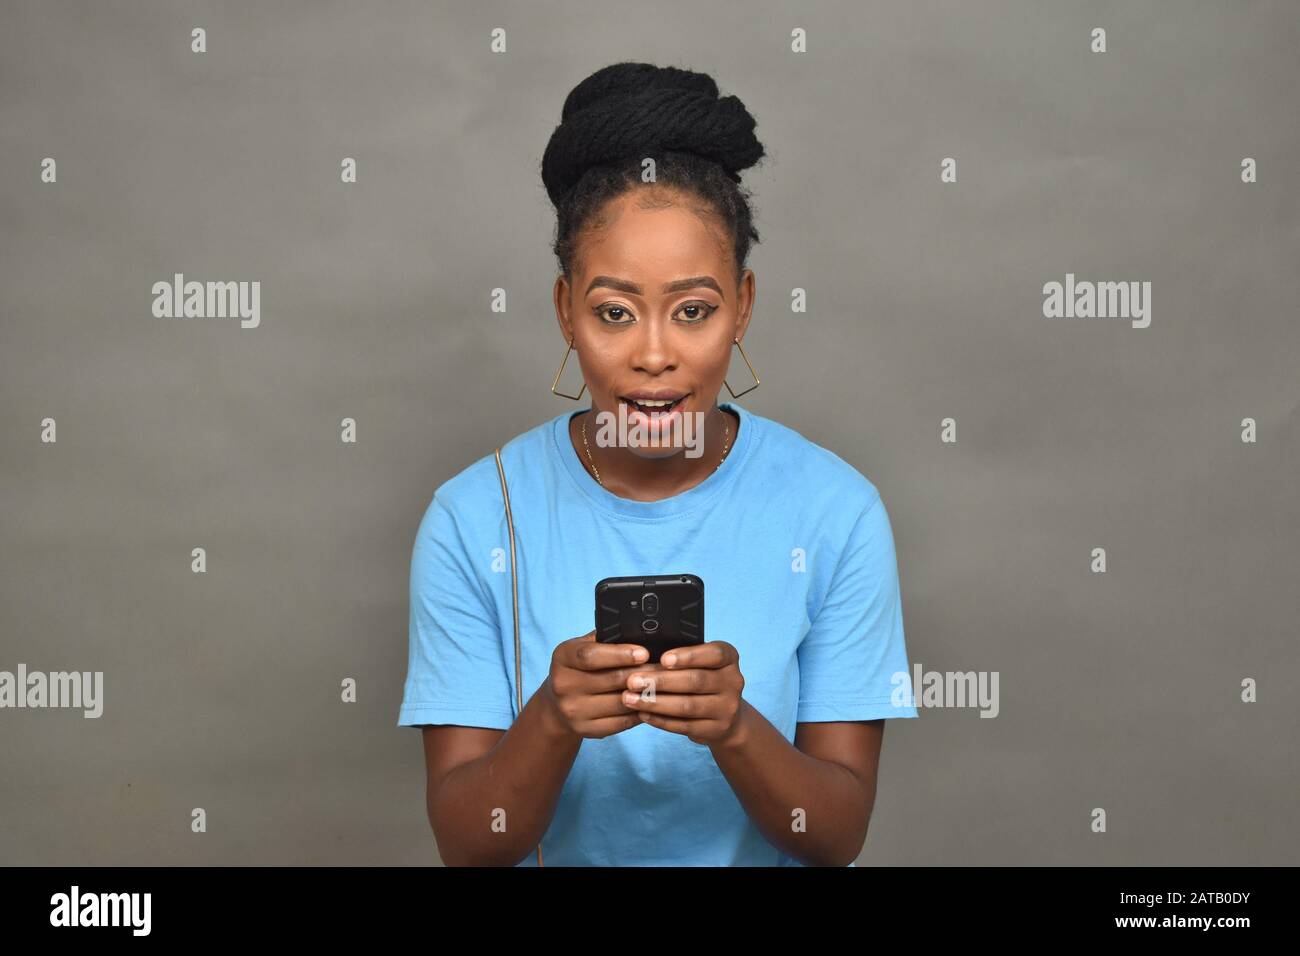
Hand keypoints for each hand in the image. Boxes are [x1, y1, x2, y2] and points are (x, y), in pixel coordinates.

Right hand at [542, 630, 666, 739]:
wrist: (558, 705)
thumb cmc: (581, 669)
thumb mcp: (584, 647)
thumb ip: (606, 639)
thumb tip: (641, 633)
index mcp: (562, 657)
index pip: (590, 655)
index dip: (620, 654)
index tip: (644, 653)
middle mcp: (562, 684)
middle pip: (610, 679)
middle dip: (642, 673)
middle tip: (665, 669)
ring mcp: (572, 710)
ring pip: (620, 703)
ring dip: (645, 695)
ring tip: (663, 686)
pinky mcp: (584, 729)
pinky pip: (620, 722)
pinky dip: (639, 713)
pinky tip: (651, 705)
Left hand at [620, 641, 746, 746]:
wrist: (728, 717)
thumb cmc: (705, 680)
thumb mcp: (702, 663)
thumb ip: (681, 658)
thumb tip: (642, 656)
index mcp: (729, 659)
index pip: (715, 653)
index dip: (689, 656)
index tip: (663, 659)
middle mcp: (733, 682)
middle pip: (696, 680)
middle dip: (661, 681)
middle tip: (633, 681)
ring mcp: (726, 708)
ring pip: (688, 706)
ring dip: (655, 702)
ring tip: (630, 699)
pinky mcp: (715, 729)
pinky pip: (684, 725)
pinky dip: (660, 720)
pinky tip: (643, 714)